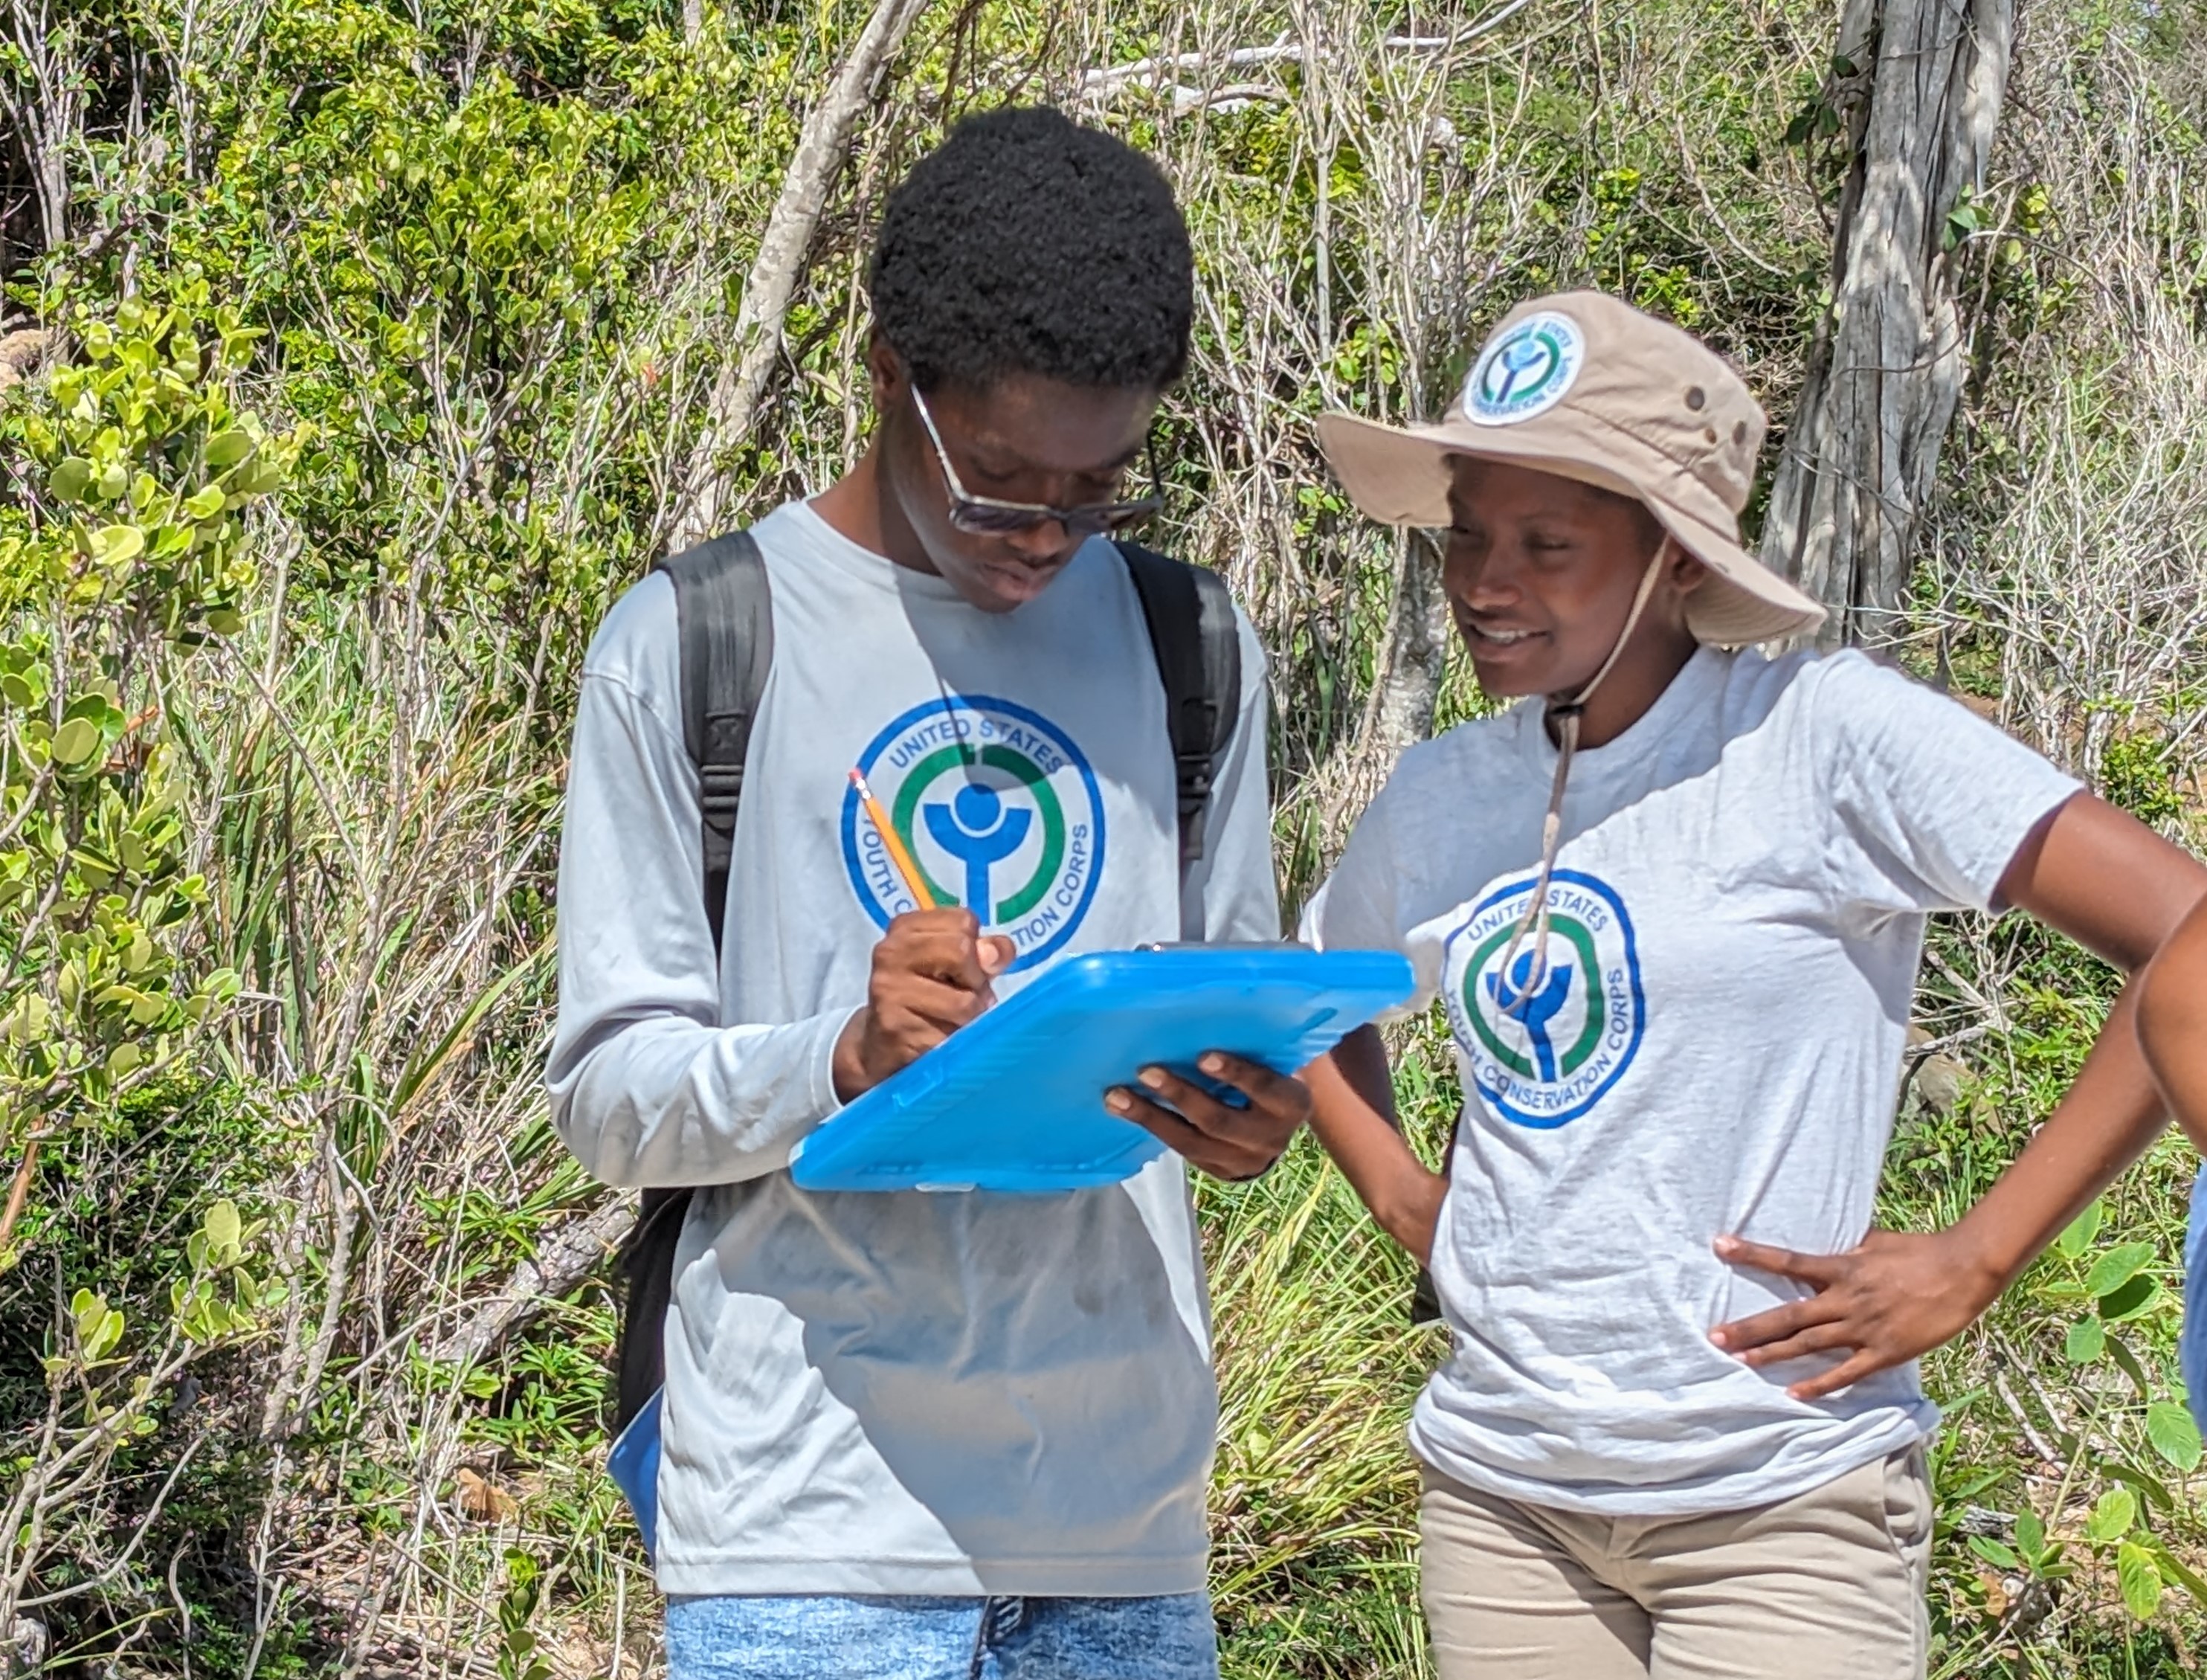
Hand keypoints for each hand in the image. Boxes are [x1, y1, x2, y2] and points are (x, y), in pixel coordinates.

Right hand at [833, 909, 1015, 1100]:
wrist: (880, 1047)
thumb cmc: (928, 998)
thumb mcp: (957, 967)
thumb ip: (984, 953)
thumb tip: (999, 951)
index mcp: (905, 927)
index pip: (964, 921)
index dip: (976, 948)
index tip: (962, 969)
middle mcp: (890, 953)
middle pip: (962, 950)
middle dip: (976, 980)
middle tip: (964, 996)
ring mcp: (889, 991)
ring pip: (963, 1001)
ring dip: (972, 1017)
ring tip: (956, 1020)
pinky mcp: (895, 1029)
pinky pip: (950, 1035)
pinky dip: (958, 1041)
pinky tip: (942, 1039)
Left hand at [1104, 1052, 1311, 1181]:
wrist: (1276, 1127)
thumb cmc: (1266, 1074)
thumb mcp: (1271, 1058)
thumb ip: (1245, 1037)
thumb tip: (1191, 994)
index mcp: (1291, 1103)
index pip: (1264, 1087)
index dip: (1235, 1073)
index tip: (1202, 1057)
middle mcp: (1271, 1137)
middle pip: (1220, 1120)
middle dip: (1181, 1096)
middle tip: (1146, 1071)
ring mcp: (1244, 1160)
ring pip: (1193, 1143)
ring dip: (1152, 1117)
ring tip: (1117, 1097)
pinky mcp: (1219, 1171)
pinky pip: (1182, 1152)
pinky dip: (1151, 1128)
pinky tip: (1123, 1110)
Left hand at [1708, 1228, 2004, 1400]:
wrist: (1962, 1271)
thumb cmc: (1920, 1251)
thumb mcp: (1876, 1241)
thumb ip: (1848, 1248)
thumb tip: (1830, 1242)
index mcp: (1842, 1268)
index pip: (1787, 1261)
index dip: (1752, 1254)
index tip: (1719, 1246)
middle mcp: (1845, 1299)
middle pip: (1788, 1315)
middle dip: (1750, 1327)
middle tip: (1714, 1337)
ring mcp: (1863, 1328)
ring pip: (1807, 1344)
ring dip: (1772, 1354)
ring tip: (1741, 1361)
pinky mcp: (1883, 1351)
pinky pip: (1845, 1372)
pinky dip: (1819, 1384)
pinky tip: (1793, 1393)